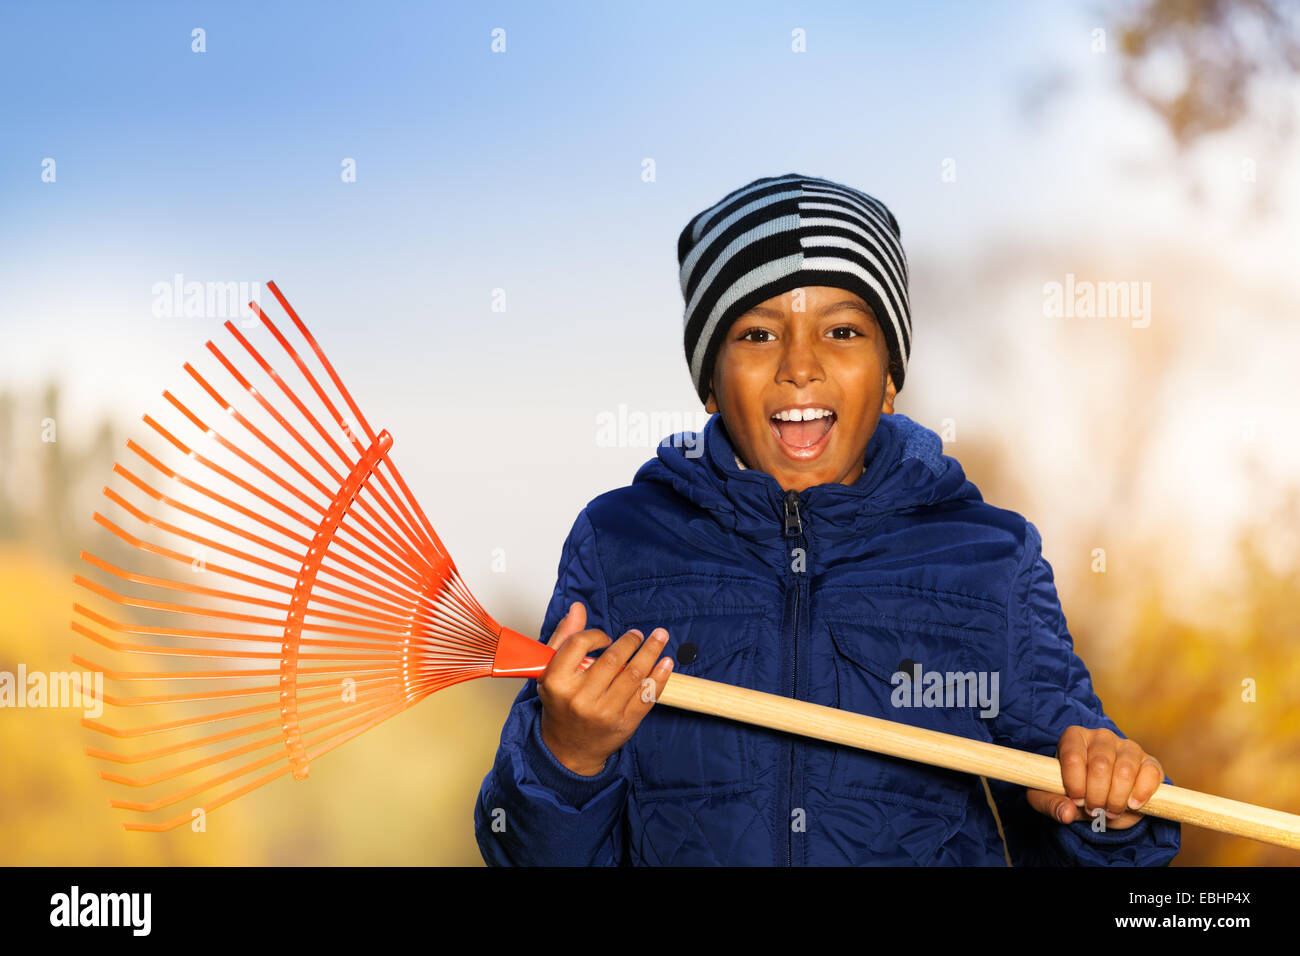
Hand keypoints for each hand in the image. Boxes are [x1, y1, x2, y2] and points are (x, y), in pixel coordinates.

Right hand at [537, 601, 673, 775]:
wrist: (568, 749)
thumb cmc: (561, 704)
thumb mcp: (552, 672)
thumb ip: (564, 637)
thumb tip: (577, 608)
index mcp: (557, 681)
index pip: (580, 644)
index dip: (596, 635)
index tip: (605, 637)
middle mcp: (580, 697)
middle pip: (613, 658)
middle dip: (632, 641)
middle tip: (639, 634)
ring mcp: (604, 712)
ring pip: (633, 674)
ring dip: (651, 652)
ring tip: (660, 637)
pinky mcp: (624, 723)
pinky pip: (646, 695)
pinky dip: (659, 676)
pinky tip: (666, 662)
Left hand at [1027, 726, 1163, 829]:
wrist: (1100, 800)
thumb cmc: (1071, 793)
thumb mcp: (1051, 798)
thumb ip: (1052, 805)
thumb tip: (1066, 813)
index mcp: (1073, 737)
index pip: (1073, 756)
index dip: (1075, 784)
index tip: (1076, 800)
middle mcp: (1101, 737)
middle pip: (1100, 764)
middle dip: (1096, 795)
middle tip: (1094, 810)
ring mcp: (1127, 747)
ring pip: (1124, 770)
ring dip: (1117, 798)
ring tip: (1110, 811)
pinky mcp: (1149, 762)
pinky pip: (1150, 773)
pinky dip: (1142, 793)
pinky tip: (1132, 805)